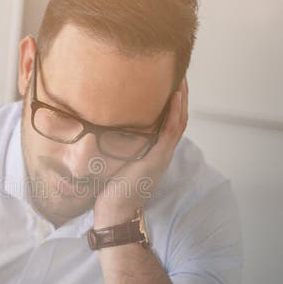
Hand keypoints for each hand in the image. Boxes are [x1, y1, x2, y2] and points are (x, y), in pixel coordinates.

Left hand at [93, 77, 188, 226]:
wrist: (113, 213)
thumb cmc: (110, 188)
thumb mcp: (114, 159)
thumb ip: (116, 143)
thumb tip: (100, 122)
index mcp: (154, 150)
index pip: (169, 120)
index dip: (172, 100)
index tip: (168, 79)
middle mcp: (161, 151)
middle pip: (179, 117)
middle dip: (181, 94)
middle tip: (179, 70)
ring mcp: (161, 155)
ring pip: (179, 121)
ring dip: (182, 98)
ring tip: (181, 77)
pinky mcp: (157, 160)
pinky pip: (171, 132)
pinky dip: (175, 113)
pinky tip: (175, 96)